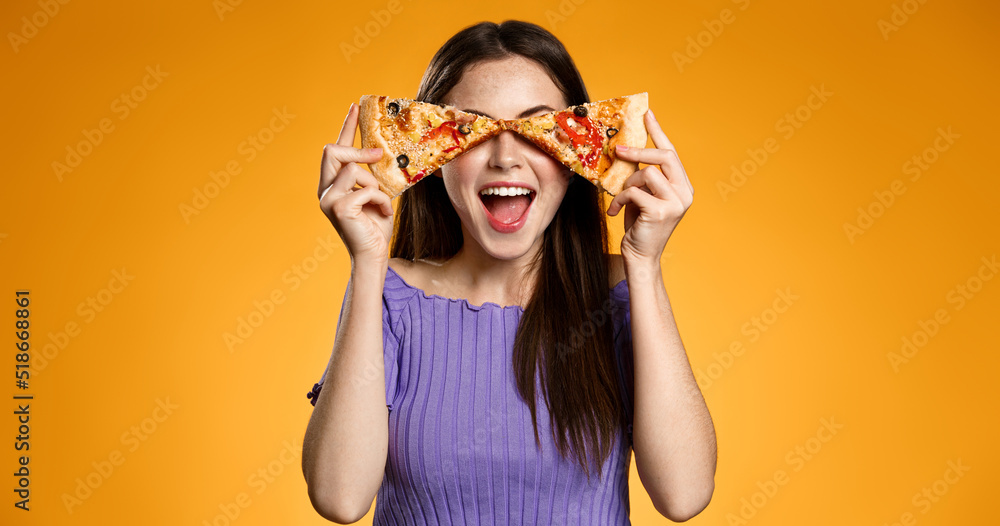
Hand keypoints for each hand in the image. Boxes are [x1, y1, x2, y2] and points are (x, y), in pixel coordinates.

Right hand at [318, 103, 393, 263]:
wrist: (374, 255)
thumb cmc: (376, 227)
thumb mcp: (376, 195)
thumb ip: (371, 176)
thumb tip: (381, 152)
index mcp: (332, 185)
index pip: (335, 149)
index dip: (346, 127)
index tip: (355, 106)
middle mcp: (325, 190)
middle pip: (334, 151)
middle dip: (359, 151)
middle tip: (380, 156)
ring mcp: (328, 199)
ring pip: (355, 170)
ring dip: (375, 186)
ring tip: (381, 204)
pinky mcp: (338, 209)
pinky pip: (366, 190)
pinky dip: (381, 201)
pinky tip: (382, 214)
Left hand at [607, 110, 693, 265]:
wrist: (640, 257)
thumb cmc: (640, 225)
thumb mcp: (643, 196)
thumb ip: (643, 177)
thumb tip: (627, 151)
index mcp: (683, 186)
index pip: (671, 153)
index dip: (658, 132)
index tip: (647, 113)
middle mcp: (685, 193)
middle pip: (666, 156)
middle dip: (640, 151)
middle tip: (619, 150)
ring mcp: (676, 203)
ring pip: (647, 174)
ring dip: (627, 184)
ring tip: (619, 198)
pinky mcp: (661, 212)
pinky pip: (634, 192)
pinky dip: (620, 200)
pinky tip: (615, 212)